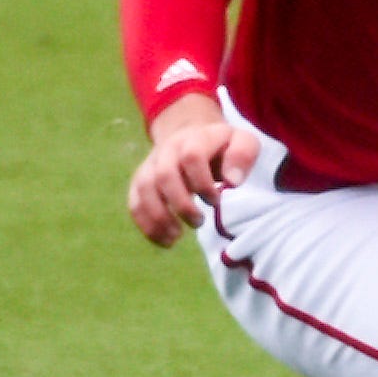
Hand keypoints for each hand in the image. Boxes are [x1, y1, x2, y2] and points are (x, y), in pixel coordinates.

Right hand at [127, 94, 258, 246]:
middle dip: (181, 204)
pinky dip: (146, 225)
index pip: (192, 157)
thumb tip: (232, 182)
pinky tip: (165, 241)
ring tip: (176, 238)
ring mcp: (151, 164)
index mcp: (195, 138)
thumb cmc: (222, 147)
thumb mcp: (243, 142)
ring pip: (144, 189)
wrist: (192, 135)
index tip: (216, 201)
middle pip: (165, 175)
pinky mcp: (140, 180)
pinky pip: (135, 203)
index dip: (203, 183)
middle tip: (199, 222)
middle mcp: (168, 149)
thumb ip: (243, 156)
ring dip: (158, 218)